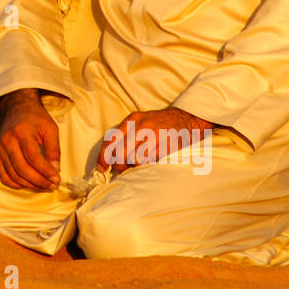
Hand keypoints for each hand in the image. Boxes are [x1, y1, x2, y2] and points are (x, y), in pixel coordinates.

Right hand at [0, 89, 60, 190]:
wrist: (16, 108)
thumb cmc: (36, 117)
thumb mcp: (50, 128)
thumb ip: (54, 149)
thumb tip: (55, 170)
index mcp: (22, 132)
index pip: (33, 158)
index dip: (45, 171)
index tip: (57, 179)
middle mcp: (8, 142)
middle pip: (22, 169)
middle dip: (39, 181)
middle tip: (52, 186)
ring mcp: (0, 149)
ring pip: (13, 175)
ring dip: (30, 185)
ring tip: (44, 186)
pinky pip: (4, 176)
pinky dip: (17, 184)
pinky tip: (29, 184)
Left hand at [96, 107, 213, 173]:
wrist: (186, 120)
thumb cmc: (159, 123)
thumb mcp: (139, 121)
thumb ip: (124, 135)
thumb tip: (109, 156)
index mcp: (133, 120)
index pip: (112, 140)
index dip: (104, 156)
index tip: (102, 167)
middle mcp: (142, 128)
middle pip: (121, 153)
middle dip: (118, 164)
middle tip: (119, 168)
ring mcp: (154, 138)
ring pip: (134, 160)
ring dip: (132, 166)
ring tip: (135, 164)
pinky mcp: (165, 148)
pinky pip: (148, 163)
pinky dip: (144, 166)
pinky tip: (146, 163)